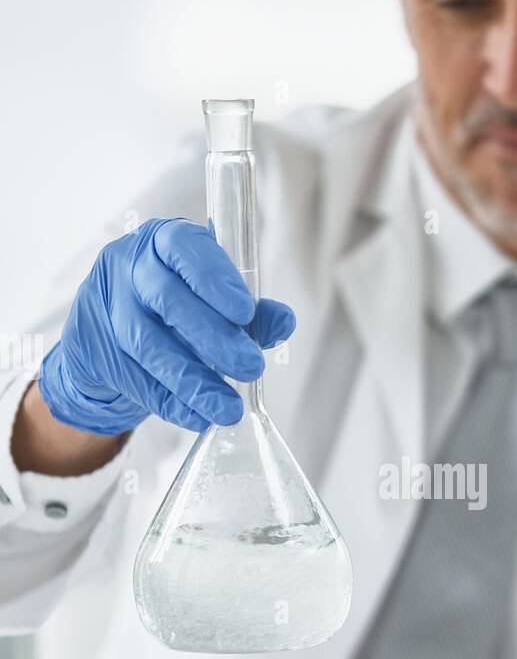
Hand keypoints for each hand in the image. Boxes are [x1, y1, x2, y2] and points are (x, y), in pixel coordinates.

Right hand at [38, 217, 295, 434]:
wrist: (108, 337)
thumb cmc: (172, 311)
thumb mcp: (212, 304)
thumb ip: (250, 313)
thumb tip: (283, 321)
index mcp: (162, 242)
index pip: (184, 248)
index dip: (215, 280)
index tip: (246, 313)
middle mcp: (128, 266)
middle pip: (169, 300)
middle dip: (215, 337)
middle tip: (251, 367)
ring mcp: (105, 307)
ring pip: (149, 345)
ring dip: (194, 381)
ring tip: (229, 408)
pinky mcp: (91, 349)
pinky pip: (135, 379)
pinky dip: (171, 403)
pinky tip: (198, 417)